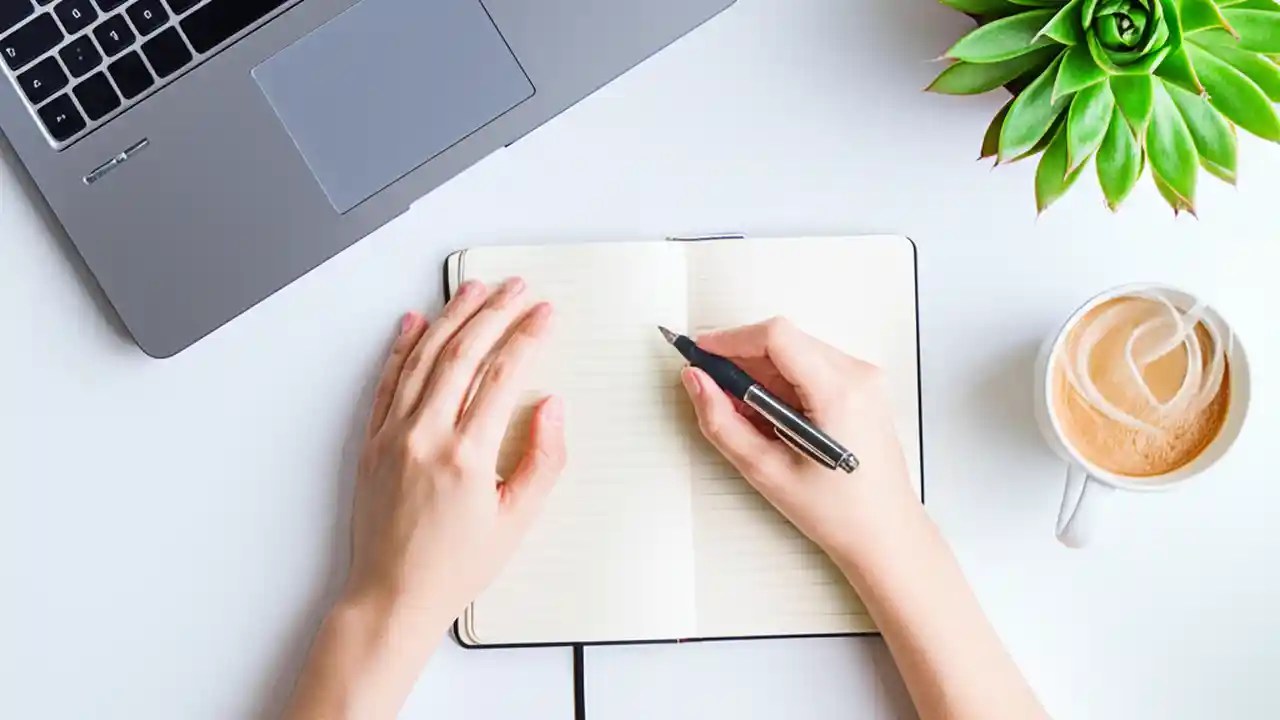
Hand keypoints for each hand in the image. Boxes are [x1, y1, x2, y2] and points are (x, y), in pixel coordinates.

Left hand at [346, 277, 565, 623]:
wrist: (391, 597)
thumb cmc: (454, 568)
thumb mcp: (517, 521)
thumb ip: (542, 460)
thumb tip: (551, 408)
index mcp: (467, 456)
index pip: (503, 375)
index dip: (528, 337)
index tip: (544, 315)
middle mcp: (425, 436)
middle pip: (463, 353)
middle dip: (494, 312)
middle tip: (516, 288)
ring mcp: (393, 436)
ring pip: (422, 358)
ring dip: (450, 317)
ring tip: (473, 290)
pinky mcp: (371, 442)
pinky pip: (386, 383)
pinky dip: (400, 348)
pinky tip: (412, 323)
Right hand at [680, 317, 921, 575]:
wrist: (885, 534)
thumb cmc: (839, 513)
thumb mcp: (766, 471)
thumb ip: (722, 421)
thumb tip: (697, 382)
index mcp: (839, 393)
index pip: (777, 337)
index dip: (731, 339)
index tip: (702, 352)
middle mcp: (858, 376)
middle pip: (785, 340)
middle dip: (742, 358)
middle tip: (713, 386)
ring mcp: (865, 380)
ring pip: (796, 351)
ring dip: (762, 372)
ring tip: (746, 414)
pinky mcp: (863, 388)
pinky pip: (812, 366)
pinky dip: (783, 382)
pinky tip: (773, 417)